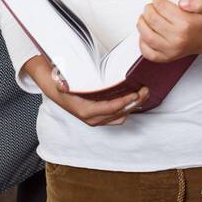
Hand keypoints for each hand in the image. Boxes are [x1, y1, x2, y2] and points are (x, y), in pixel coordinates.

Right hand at [23, 55, 146, 125]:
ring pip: (121, 116)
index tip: (135, 93)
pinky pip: (118, 116)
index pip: (110, 109)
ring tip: (143, 92)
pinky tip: (134, 97)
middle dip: (134, 102)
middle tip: (145, 90)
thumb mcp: (61, 81)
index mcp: (85, 111)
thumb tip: (60, 85)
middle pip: (120, 113)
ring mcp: (97, 120)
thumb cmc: (63, 84)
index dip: (125, 102)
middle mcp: (92, 119)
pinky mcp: (101, 117)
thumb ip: (62, 83)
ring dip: (133, 106)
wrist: (56, 91)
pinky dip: (128, 108)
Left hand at [136, 0, 201, 62]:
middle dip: (149, 9)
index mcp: (186, 24)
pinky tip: (146, 34)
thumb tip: (182, 3)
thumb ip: (196, 1)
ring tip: (146, 17)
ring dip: (142, 23)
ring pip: (146, 35)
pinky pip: (147, 52)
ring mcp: (170, 50)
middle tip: (151, 7)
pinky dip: (142, 42)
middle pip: (152, 19)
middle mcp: (177, 38)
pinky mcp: (165, 58)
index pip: (162, 7)